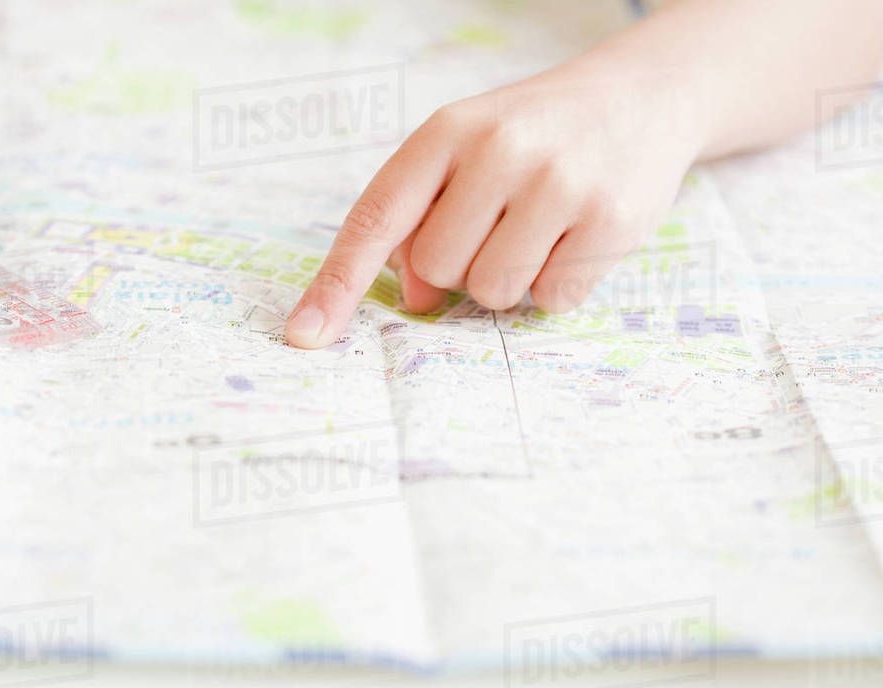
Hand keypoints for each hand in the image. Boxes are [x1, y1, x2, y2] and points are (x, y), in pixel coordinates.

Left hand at [284, 63, 704, 348]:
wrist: (642, 96)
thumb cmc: (532, 136)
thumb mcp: (465, 157)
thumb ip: (422, 222)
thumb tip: (415, 298)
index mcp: (446, 131)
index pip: (376, 218)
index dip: (336, 283)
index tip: (304, 334)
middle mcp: (500, 149)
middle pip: (436, 269)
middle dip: (459, 265)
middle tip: (498, 224)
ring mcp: (559, 183)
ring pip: (491, 292)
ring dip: (507, 281)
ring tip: (536, 231)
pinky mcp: (611, 220)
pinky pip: (551, 300)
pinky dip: (555, 285)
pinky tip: (574, 238)